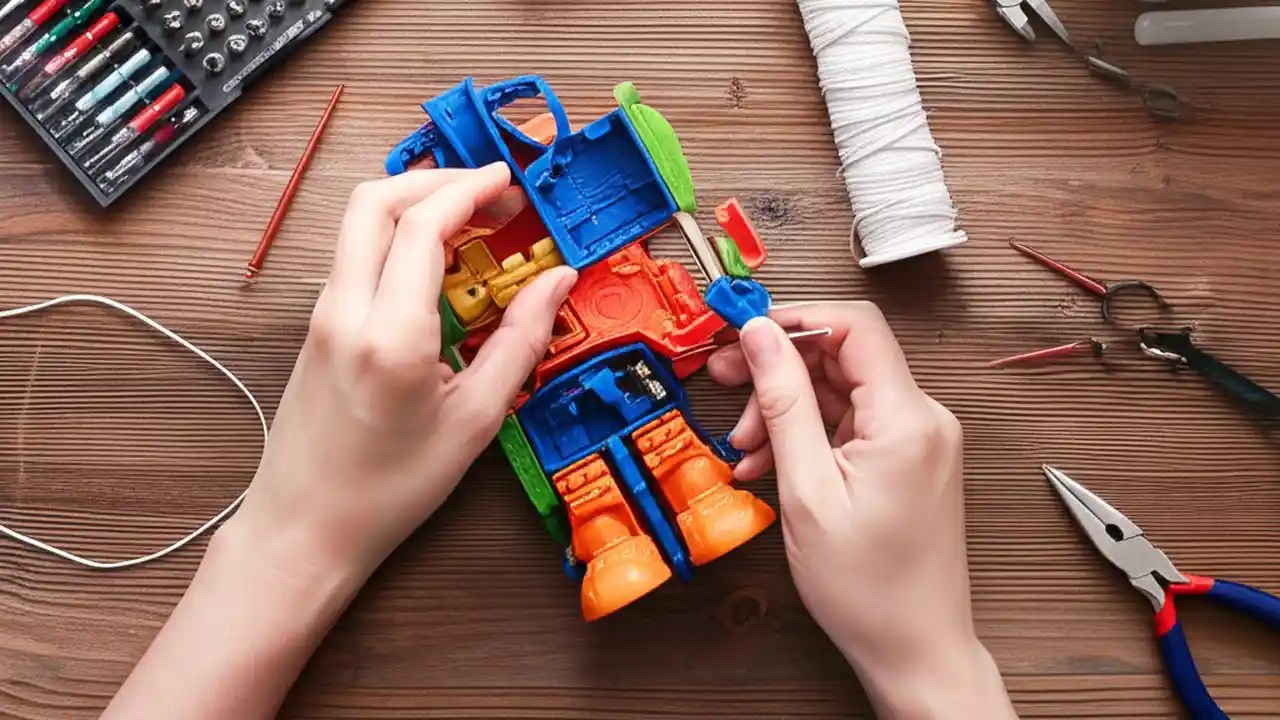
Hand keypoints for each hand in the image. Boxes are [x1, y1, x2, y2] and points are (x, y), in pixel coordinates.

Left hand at [226, 163, 576, 583]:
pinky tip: (436, 266)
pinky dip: (396, 239)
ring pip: (359, 222)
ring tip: (470, 226)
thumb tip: (555, 285)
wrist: (305, 529)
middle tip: (490, 195)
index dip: (470, 189)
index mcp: (390, 335)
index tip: (506, 183)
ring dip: (413, 205)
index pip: (423, 224)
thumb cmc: (385, 491)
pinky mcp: (317, 327)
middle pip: (377, 200)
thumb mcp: (474, 421)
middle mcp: (345, 312)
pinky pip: (356, 256)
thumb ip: (520, 343)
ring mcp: (323, 316)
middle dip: (438, 181)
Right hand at [707, 303, 1014, 717]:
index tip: (742, 328)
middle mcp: (923, 419)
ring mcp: (918, 439)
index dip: (793, 319)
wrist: (915, 648)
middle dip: (778, 368)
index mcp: (907, 420)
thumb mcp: (807, 491)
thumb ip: (783, 404)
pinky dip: (807, 435)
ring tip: (746, 446)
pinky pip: (850, 424)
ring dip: (786, 409)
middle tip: (723, 379)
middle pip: (841, 357)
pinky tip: (770, 462)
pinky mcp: (907, 458)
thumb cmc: (870, 589)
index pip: (853, 326)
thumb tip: (760, 337)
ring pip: (840, 392)